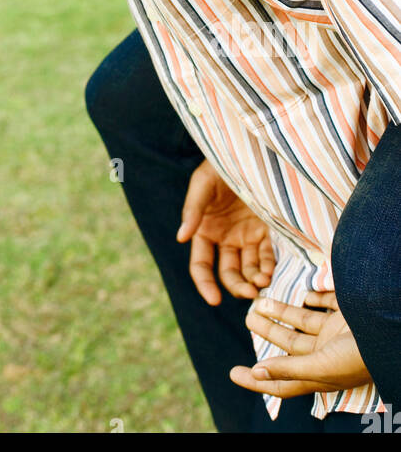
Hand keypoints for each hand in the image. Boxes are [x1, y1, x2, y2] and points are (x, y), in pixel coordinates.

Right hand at [177, 159, 274, 303]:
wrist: (249, 152)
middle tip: (249, 292)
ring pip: (250, 269)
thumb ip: (192, 210)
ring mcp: (247, 237)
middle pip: (228, 273)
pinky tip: (270, 273)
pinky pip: (268, 256)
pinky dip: (269, 267)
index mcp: (205, 231)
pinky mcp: (267, 232)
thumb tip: (181, 238)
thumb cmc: (220, 165)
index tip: (214, 299)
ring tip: (262, 282)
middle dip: (236, 286)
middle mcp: (226, 238)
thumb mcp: (203, 184)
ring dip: (254, 280)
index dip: (205, 284)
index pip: (201, 265)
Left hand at [230, 291, 373, 397]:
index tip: (232, 373)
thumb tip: (257, 373)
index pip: (282, 383)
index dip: (257, 383)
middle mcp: (324, 354)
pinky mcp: (344, 313)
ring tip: (259, 301)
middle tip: (247, 318)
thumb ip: (290, 369)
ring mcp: (334, 333)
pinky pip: (323, 304)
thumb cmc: (359, 355)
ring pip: (300, 322)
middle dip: (266, 333)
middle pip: (287, 346)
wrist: (391, 330)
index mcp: (318, 374)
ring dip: (280, 312)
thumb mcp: (323, 366)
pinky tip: (300, 293)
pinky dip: (311, 298)